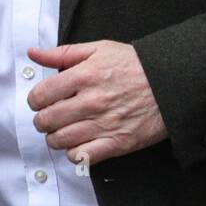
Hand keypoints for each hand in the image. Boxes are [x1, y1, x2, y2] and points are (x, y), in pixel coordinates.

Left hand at [26, 40, 167, 169]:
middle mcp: (92, 101)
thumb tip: (34, 53)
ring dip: (56, 137)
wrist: (171, 82)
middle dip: (43, 119)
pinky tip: (79, 143)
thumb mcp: (99, 49)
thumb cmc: (136, 65)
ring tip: (64, 130)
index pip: (40, 95)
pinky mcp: (116, 142)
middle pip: (46, 120)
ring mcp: (104, 123)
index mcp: (85, 75)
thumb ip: (63, 53)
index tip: (41, 101)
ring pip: (60, 140)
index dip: (36, 99)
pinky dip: (74, 154)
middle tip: (52, 116)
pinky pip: (81, 157)